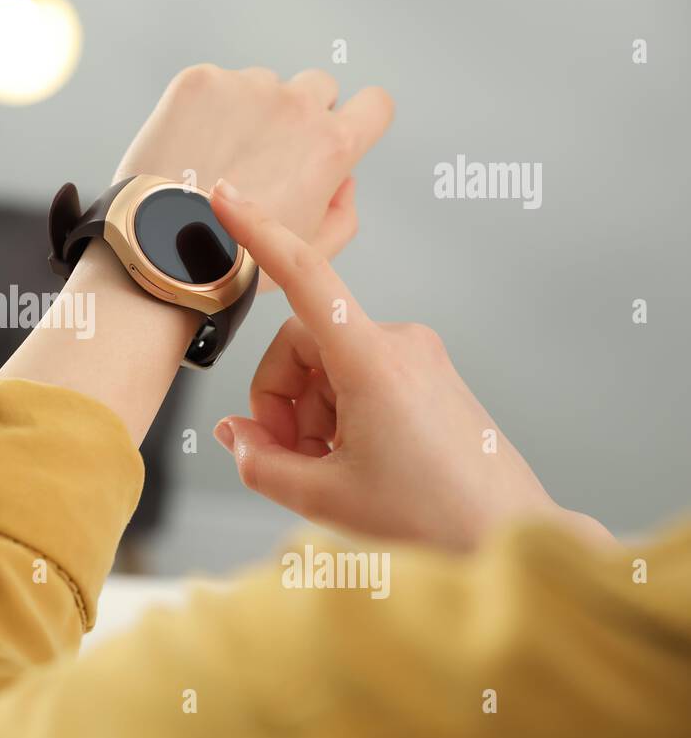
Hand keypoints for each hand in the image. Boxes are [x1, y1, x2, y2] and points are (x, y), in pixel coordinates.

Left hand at [114, 64, 393, 290]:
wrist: (161, 247)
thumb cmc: (234, 259)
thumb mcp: (311, 254)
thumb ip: (343, 212)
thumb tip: (344, 179)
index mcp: (333, 144)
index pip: (376, 104)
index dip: (359, 119)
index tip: (337, 131)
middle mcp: (297, 104)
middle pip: (317, 88)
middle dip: (299, 116)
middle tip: (264, 157)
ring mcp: (247, 87)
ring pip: (264, 85)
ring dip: (250, 112)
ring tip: (217, 159)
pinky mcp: (201, 82)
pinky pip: (218, 85)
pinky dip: (207, 110)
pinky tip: (190, 148)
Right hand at [209, 179, 613, 550]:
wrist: (509, 537)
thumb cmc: (434, 519)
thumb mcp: (323, 497)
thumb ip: (260, 461)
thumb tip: (234, 435)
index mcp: (372, 361)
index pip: (304, 277)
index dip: (259, 233)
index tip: (227, 200)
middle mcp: (399, 344)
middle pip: (300, 343)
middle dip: (281, 399)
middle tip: (287, 456)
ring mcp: (418, 357)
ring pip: (325, 363)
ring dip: (309, 412)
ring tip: (327, 469)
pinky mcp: (427, 373)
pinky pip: (357, 374)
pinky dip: (337, 412)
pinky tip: (351, 459)